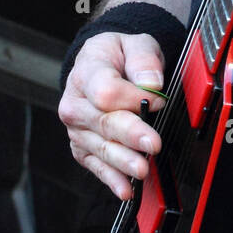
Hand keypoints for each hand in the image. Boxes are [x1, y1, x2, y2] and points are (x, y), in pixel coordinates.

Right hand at [57, 33, 166, 199]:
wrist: (100, 64)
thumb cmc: (118, 55)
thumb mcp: (134, 43)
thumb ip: (143, 58)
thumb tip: (151, 82)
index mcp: (87, 70)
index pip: (106, 90)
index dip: (133, 98)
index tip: (157, 101)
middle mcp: (75, 101)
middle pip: (103, 121)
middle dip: (130, 135)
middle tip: (152, 145)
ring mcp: (76, 127)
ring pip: (100, 146)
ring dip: (122, 161)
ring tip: (141, 170)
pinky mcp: (81, 145)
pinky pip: (94, 164)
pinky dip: (110, 178)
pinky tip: (125, 189)